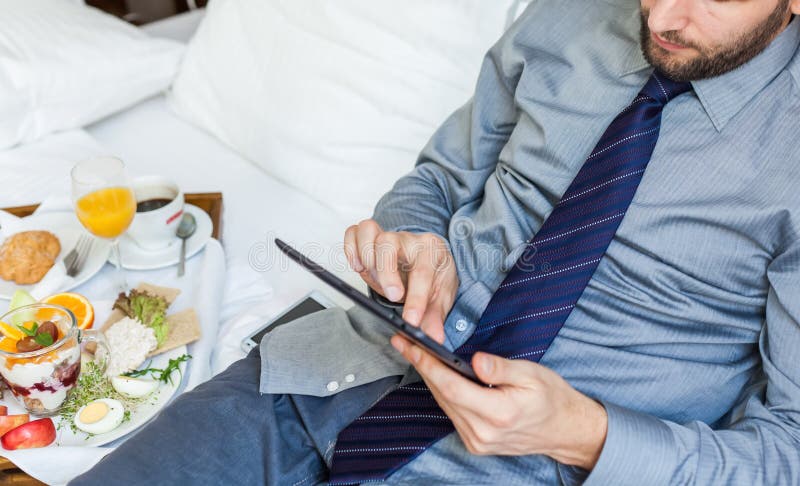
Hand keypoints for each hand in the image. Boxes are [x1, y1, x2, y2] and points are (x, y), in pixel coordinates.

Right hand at [344, 220, 457, 342]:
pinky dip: (350, 249)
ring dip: (366, 257)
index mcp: (431, 251)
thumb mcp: (442, 297)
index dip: (416, 298)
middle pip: (389, 243)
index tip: (410, 320)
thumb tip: (432, 338)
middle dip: (386, 273)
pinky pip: (353, 231)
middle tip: (391, 297)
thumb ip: (435, 317)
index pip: (422, 272)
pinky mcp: (370, 237)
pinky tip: (358, 267)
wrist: (431, 261)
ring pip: (368, 230)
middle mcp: (408, 239)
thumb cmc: (435, 277)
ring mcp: (388, 235)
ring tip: (373, 278)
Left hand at [391, 335, 607, 469]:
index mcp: (499, 414)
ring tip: (414, 353)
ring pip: (444, 404)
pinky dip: (443, 392)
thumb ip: (500, 368)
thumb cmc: (551, 398)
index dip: (429, 365)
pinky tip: (436, 374)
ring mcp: (478, 442)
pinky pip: (452, 413)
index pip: (452, 387)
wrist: (564, 430)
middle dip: (422, 366)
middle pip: (443, 395)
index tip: (411, 346)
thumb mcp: (531, 374)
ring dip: (429, 378)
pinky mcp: (476, 444)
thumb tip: (475, 360)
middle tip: (403, 342)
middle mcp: (483, 433)